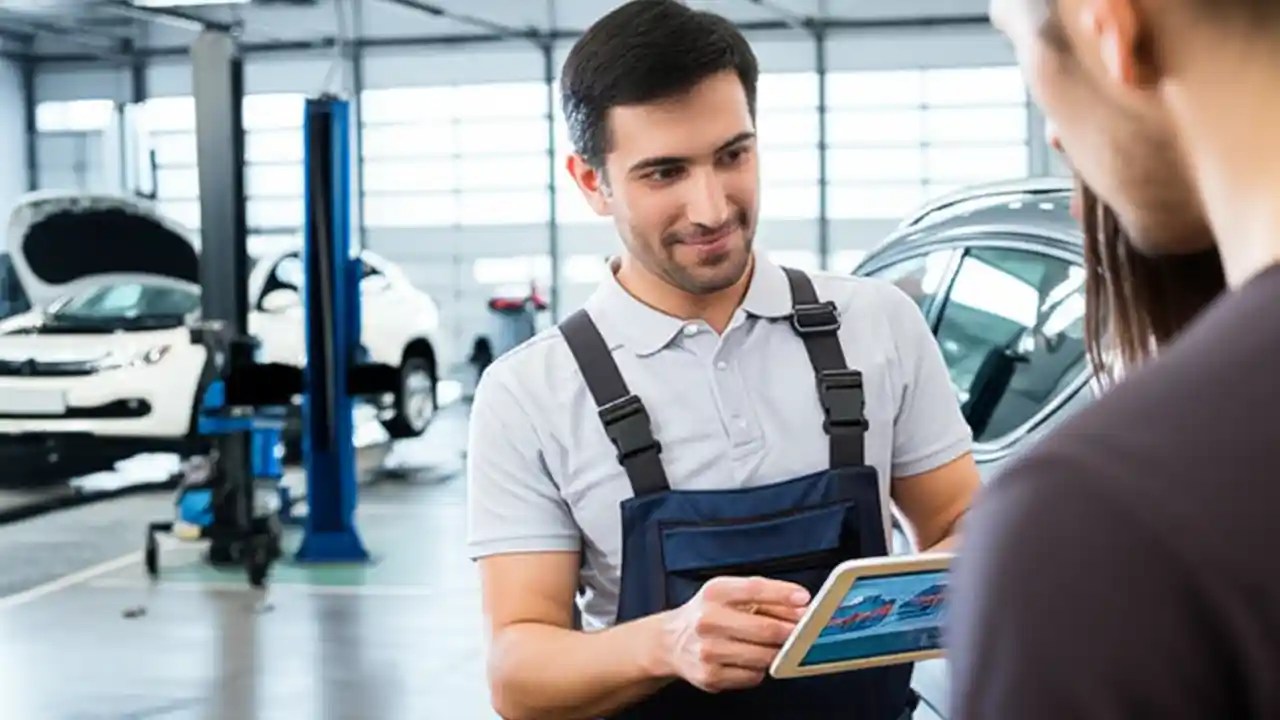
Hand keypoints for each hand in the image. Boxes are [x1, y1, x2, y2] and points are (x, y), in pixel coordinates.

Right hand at [657, 576, 811, 693]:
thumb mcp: (729, 594)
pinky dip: (759, 669)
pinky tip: (750, 659)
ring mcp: (708, 651)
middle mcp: (708, 620)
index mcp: (714, 593)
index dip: (783, 593)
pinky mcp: (710, 676)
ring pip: (763, 656)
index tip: (804, 599)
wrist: (670, 642)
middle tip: (803, 632)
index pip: (754, 589)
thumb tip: (799, 609)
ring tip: (772, 645)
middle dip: (791, 631)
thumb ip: (765, 598)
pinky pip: (753, 676)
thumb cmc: (707, 614)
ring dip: (776, 652)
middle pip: (764, 628)